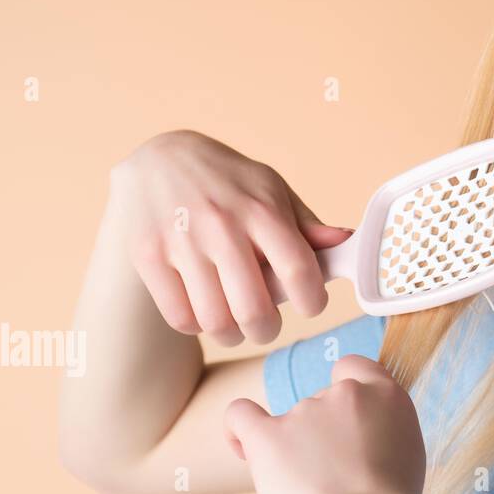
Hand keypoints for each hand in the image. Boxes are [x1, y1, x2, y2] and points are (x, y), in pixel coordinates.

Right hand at [110, 129, 352, 345]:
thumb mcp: (272, 189)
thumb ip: (307, 224)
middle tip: (269, 325)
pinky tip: (206, 313)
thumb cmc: (229, 181)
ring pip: (216, 320)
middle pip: (255, 309)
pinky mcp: (149, 257)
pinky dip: (198, 327)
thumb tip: (345, 243)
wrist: (159, 158)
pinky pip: (180, 317)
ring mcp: (182, 243)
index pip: (298, 270)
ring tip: (238, 326)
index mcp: (262, 209)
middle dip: (269, 330)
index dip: (312, 300)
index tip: (311, 305)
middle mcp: (222, 226)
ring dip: (234, 335)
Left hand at [224, 355, 426, 493]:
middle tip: (336, 476)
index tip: (345, 418)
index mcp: (384, 393)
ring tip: (312, 489)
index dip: (344, 389)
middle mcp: (344, 393)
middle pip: (322, 401)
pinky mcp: (269, 435)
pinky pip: (240, 415)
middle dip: (325, 434)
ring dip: (296, 449)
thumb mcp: (408, 448)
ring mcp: (305, 411)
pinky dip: (237, 430)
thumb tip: (364, 436)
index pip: (353, 368)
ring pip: (290, 422)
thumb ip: (383, 427)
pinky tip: (244, 447)